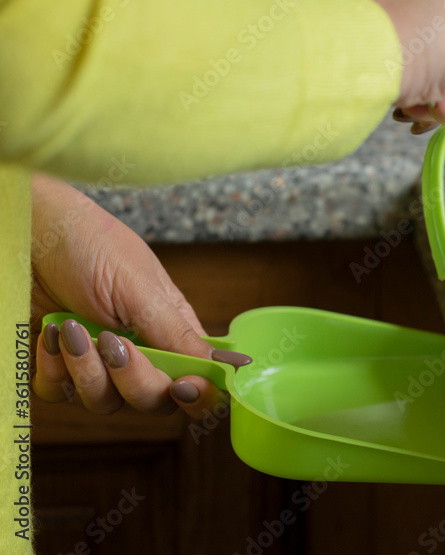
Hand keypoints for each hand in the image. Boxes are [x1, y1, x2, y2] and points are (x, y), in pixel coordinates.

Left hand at [30, 173, 229, 418]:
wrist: (31, 232)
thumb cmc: (91, 243)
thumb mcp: (141, 287)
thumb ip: (177, 333)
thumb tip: (222, 367)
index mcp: (172, 331)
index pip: (199, 379)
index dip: (199, 396)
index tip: (183, 389)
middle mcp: (140, 352)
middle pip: (153, 402)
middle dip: (135, 381)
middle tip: (113, 345)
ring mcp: (98, 362)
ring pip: (105, 403)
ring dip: (87, 371)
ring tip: (74, 331)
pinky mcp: (59, 364)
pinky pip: (59, 394)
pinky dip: (53, 372)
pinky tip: (52, 336)